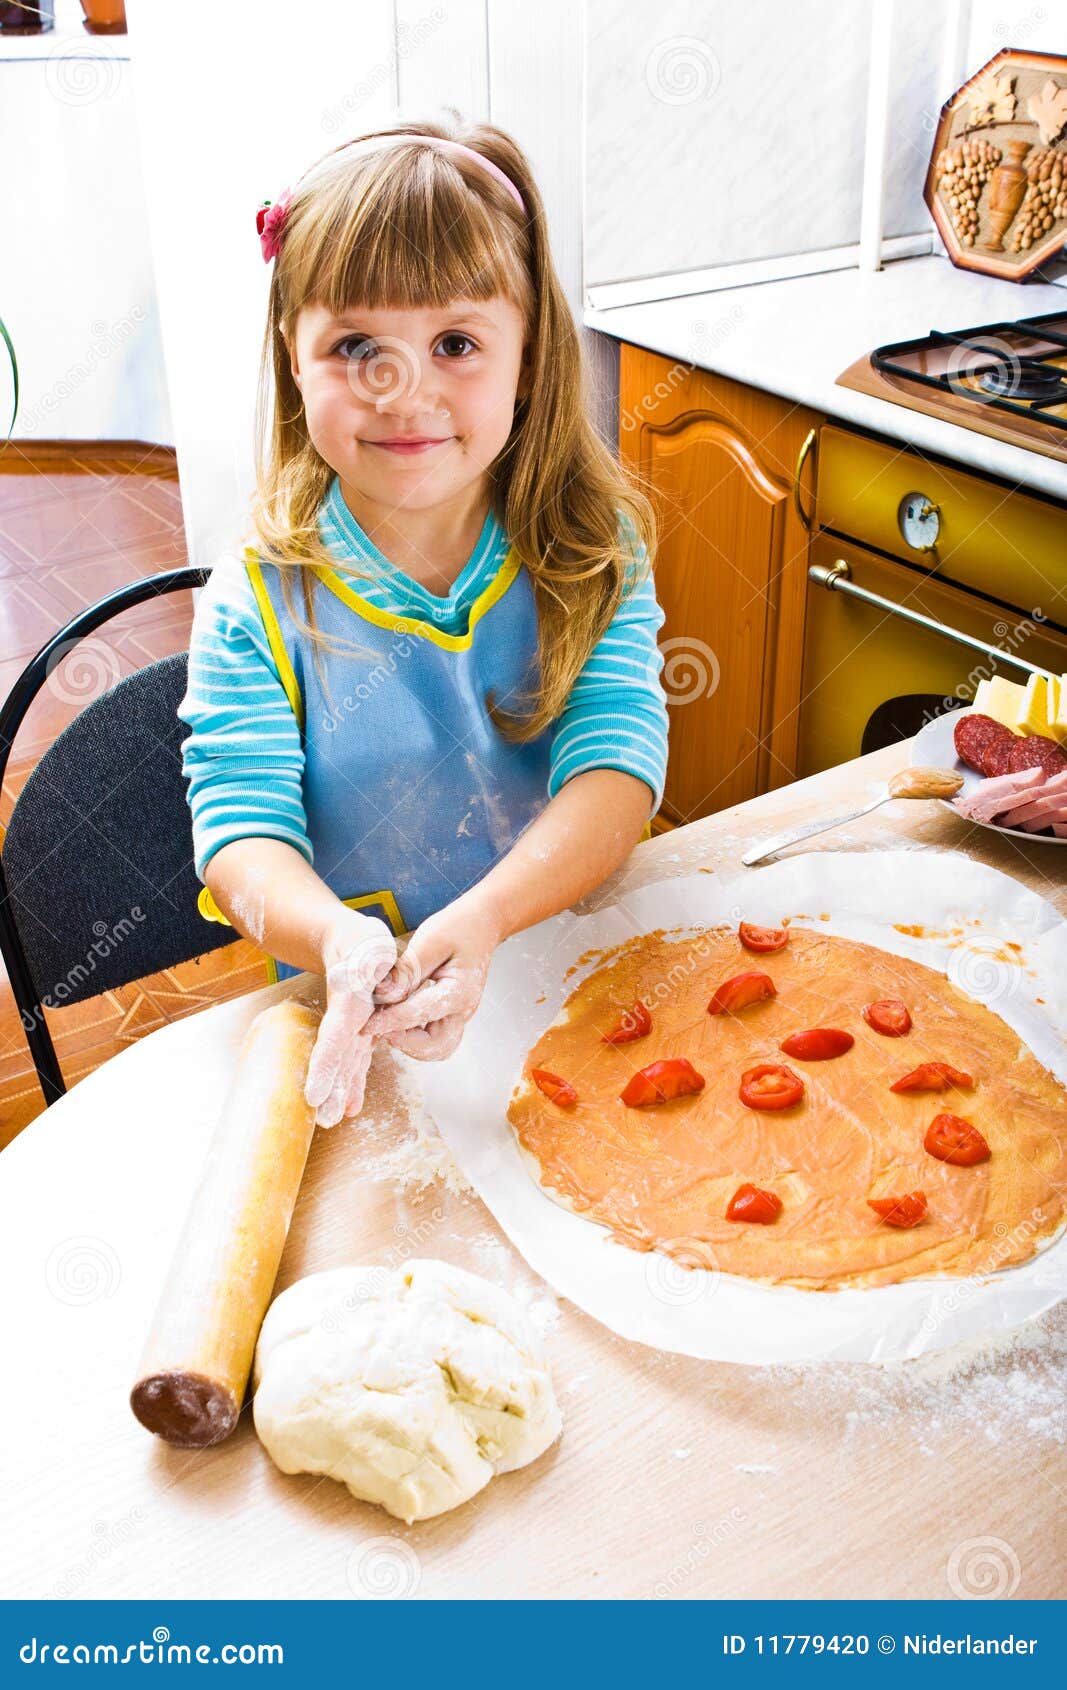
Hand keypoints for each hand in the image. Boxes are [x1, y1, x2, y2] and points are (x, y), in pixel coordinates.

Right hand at [304, 908, 397, 1126]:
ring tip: (333, 1119)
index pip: (335, 1036)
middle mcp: (345, 1017)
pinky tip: (351, 1107)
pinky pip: (355, 1059)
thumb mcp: (371, 948)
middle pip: (336, 1056)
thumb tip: (388, 987)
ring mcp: (350, 1026)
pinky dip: (352, 1081)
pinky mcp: (359, 1030)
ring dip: (340, 1090)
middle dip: (331, 1087)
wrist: (348, 942)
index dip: (326, 1065)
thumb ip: (375, 967)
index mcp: (347, 999)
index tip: (315, 1094)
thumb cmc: (361, 944)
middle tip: (326, 1119)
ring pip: (344, 1061)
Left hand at [363, 893, 503, 1059]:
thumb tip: (383, 994)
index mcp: (459, 991)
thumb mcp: (430, 941)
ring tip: (390, 1022)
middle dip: (404, 1042)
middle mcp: (463, 1010)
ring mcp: (461, 1015)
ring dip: (411, 1043)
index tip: (366, 1024)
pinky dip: (416, 1036)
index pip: (418, 1015)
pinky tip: (399, 1018)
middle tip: (380, 1025)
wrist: (483, 923)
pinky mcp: (453, 1014)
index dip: (389, 1021)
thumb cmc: (458, 927)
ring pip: (437, 1049)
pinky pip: (436, 1038)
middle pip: (435, 1047)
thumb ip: (407, 970)